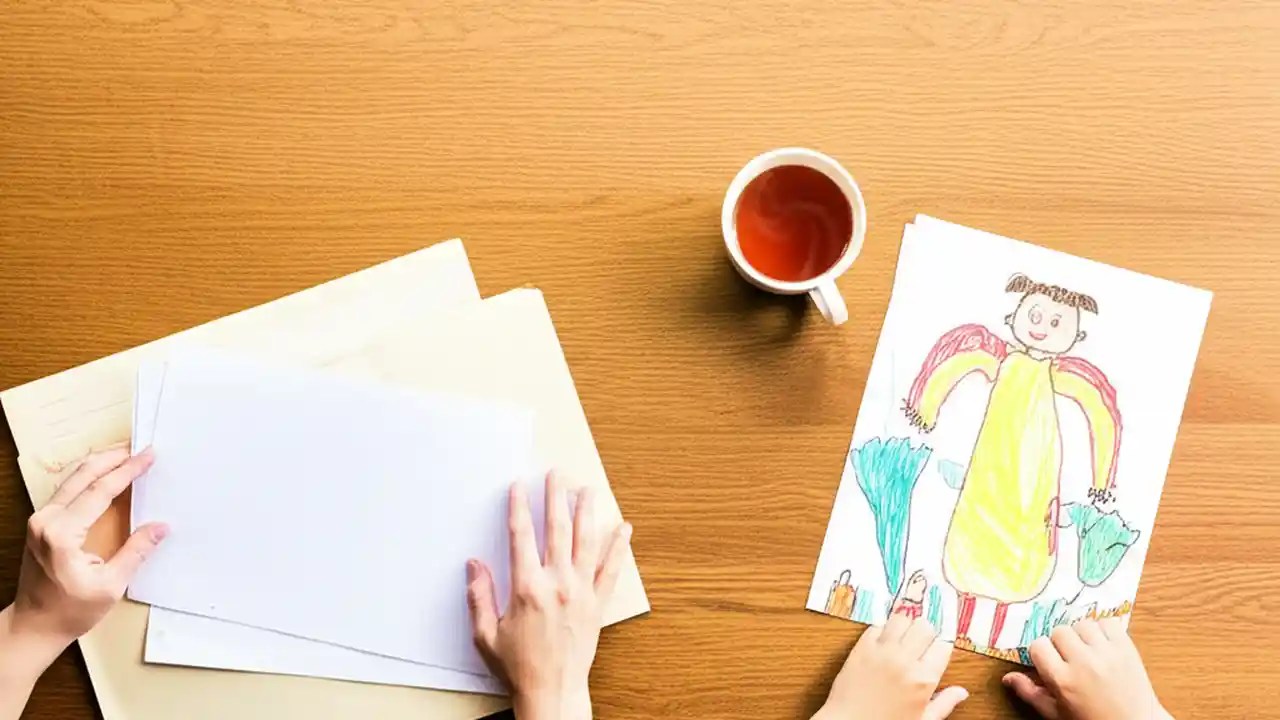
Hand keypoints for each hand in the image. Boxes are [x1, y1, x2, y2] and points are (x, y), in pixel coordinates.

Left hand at [1, 447, 167, 718]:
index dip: (127, 471)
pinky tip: (104, 475)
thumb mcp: (110, 585)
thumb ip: (136, 551)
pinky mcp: (40, 525)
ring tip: (125, 455)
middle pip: (82, 476)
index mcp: (62, 534)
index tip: (148, 456)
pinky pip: (66, 491)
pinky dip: (88, 478)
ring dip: (100, 465)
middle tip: (139, 448)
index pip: (100, 491)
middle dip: (112, 458)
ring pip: (72, 480)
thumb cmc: (69, 612)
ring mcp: (39, 521)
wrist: (33, 626)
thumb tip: (161, 527)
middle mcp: (46, 521)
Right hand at [466, 473, 631, 719]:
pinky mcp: (598, 604)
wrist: (552, 692)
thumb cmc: (518, 666)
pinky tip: (623, 528)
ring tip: (588, 489)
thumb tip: (474, 565)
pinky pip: (611, 569)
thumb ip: (479, 596)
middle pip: (557, 529)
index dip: (519, 508)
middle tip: (556, 475)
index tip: (518, 487)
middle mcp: (557, 584)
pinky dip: (618, 546)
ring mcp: (581, 592)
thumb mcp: (485, 634)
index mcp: (527, 588)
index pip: (521, 536)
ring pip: (587, 541)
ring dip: (587, 512)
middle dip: (555, 497)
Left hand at [814, 602, 967, 719]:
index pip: (943, 645)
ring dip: (904, 626)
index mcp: (923, 679)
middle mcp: (905, 660)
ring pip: (901, 618)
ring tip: (901, 639)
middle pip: (924, 626)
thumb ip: (944, 704)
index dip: (940, 647)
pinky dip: (881, 630)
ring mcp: (882, 651)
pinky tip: (882, 643)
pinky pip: (876, 625)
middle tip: (919, 644)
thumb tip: (962, 692)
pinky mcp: (861, 647)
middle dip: (925, 633)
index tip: (935, 651)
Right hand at [1003, 618, 1171, 719]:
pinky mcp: (1126, 647)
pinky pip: (1108, 621)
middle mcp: (1083, 662)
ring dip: (1082, 635)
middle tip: (1070, 658)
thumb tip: (1007, 678)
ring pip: (1081, 623)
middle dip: (1061, 643)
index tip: (1050, 661)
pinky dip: (1103, 629)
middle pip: (1059, 631)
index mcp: (1063, 680)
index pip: (1038, 645)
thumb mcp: (1057, 714)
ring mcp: (1106, 652)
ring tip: (1088, 651)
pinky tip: (1103, 645)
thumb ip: (1030, 693)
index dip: (1042, 652)